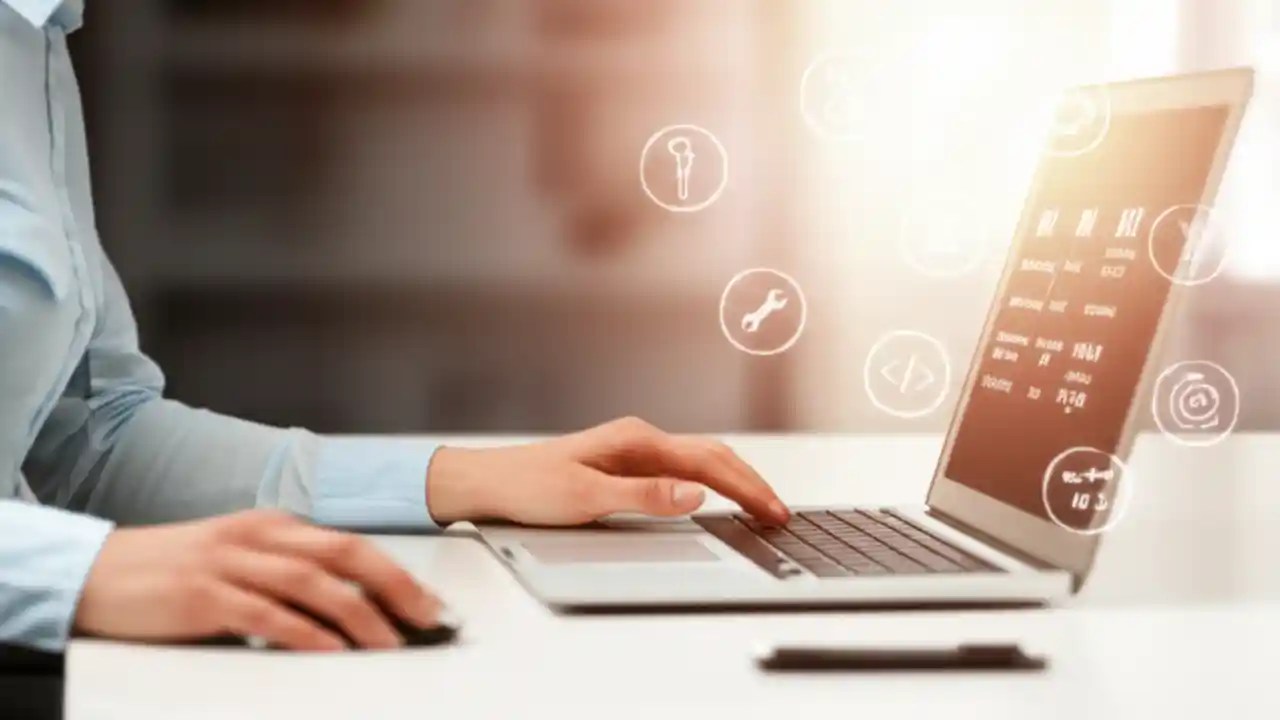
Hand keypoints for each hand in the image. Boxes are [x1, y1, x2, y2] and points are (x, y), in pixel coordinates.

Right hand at [75, 510, 440, 650]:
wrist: (93, 571)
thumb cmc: (167, 570)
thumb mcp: (237, 559)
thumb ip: (285, 575)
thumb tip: (345, 606)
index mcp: (272, 525)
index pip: (350, 544)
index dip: (396, 573)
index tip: (427, 601)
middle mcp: (258, 536)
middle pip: (345, 553)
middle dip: (395, 587)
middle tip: (427, 617)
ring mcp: (230, 562)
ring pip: (313, 582)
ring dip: (360, 615)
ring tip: (390, 643)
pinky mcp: (204, 594)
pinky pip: (266, 613)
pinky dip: (305, 632)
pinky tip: (331, 649)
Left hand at [426, 417, 788, 525]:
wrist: (488, 483)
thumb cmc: (528, 487)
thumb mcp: (586, 497)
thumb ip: (644, 495)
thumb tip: (695, 493)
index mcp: (635, 441)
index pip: (708, 462)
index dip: (746, 487)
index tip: (773, 510)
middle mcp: (638, 440)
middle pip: (711, 455)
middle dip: (750, 482)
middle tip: (779, 513)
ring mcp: (632, 451)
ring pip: (699, 460)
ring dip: (733, 480)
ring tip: (760, 505)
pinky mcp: (624, 465)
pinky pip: (680, 469)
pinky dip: (710, 482)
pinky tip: (716, 497)